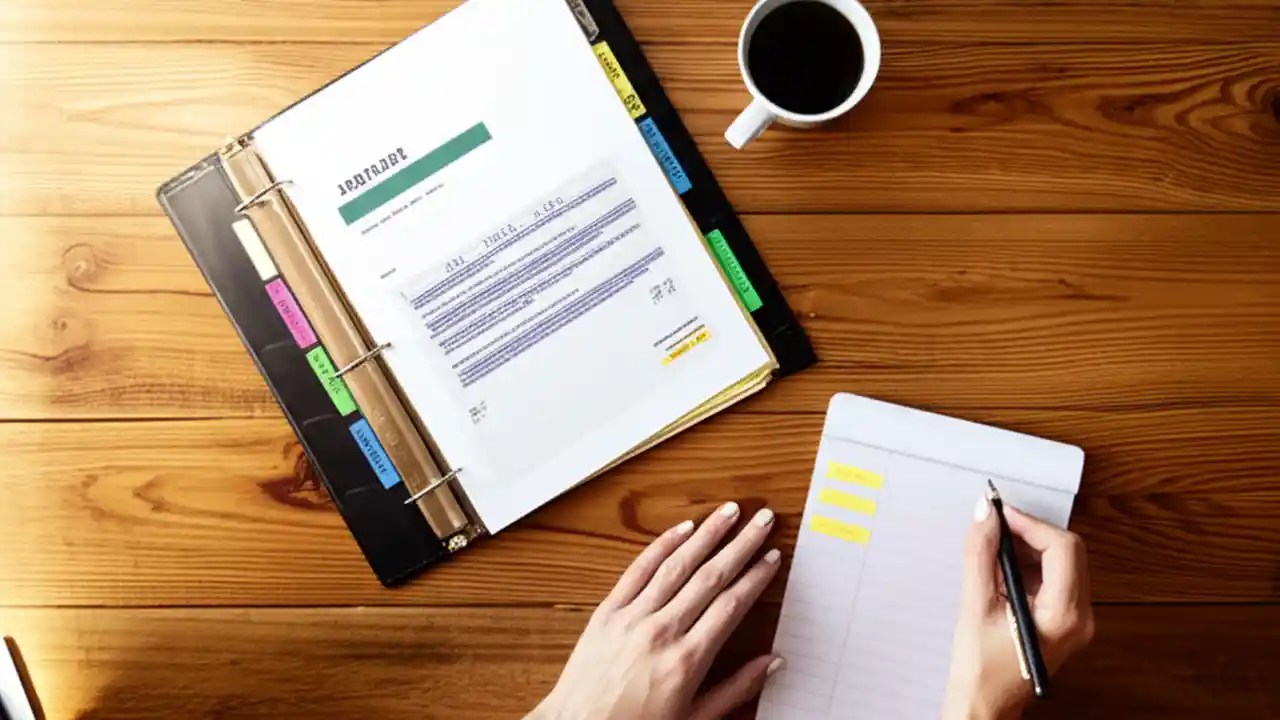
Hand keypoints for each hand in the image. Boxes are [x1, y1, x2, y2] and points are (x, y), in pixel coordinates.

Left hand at [529, 501, 783, 719]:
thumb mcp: (694, 718)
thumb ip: (737, 688)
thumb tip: (773, 663)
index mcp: (686, 661)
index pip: (731, 606)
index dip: (756, 578)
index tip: (772, 557)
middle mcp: (661, 632)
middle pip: (711, 577)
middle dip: (741, 545)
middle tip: (762, 520)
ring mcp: (632, 618)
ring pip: (677, 566)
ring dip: (707, 535)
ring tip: (729, 512)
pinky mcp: (607, 612)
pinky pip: (637, 570)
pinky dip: (661, 546)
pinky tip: (682, 530)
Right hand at [943, 498, 1095, 719]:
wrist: (984, 706)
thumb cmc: (980, 670)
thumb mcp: (975, 606)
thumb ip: (981, 555)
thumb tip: (985, 516)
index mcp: (1065, 615)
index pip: (1062, 548)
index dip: (1030, 524)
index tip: (1000, 514)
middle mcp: (1080, 618)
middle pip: (1068, 552)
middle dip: (1031, 532)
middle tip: (996, 525)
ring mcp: (1075, 621)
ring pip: (1063, 563)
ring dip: (1030, 548)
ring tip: (993, 548)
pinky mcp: (1064, 622)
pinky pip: (1055, 579)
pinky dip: (1030, 566)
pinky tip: (1000, 570)